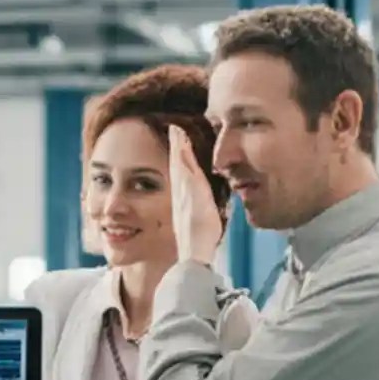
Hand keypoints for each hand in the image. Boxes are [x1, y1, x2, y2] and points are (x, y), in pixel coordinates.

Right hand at [168, 124, 221, 264]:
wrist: (194, 251)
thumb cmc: (200, 240)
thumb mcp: (203, 221)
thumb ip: (202, 212)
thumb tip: (205, 210)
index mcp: (185, 199)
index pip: (182, 172)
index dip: (180, 157)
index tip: (179, 142)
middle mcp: (181, 193)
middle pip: (178, 164)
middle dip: (176, 146)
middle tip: (173, 128)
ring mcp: (184, 191)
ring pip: (180, 164)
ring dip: (177, 146)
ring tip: (175, 130)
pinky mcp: (189, 191)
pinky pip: (185, 169)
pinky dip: (182, 156)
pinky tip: (182, 144)